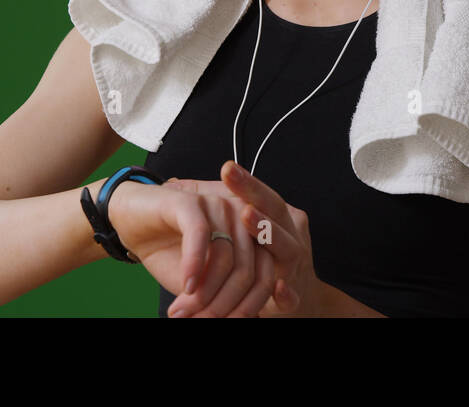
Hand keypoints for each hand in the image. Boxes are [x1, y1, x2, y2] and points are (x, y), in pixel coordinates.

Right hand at [106, 177, 276, 316]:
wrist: (131, 225)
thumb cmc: (170, 255)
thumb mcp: (201, 285)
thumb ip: (223, 299)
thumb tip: (249, 320)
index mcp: (252, 239)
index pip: (265, 279)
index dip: (246, 309)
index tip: (221, 324)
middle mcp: (242, 219)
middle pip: (246, 271)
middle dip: (222, 306)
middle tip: (198, 321)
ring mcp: (217, 206)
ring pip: (225, 257)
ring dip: (204, 293)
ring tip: (181, 312)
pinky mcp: (190, 200)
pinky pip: (200, 234)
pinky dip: (193, 265)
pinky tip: (186, 286)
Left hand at [165, 161, 322, 317]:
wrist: (286, 299)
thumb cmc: (259, 260)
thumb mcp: (241, 232)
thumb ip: (216, 209)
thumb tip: (174, 186)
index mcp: (277, 217)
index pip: (262, 195)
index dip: (247, 183)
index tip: (227, 169)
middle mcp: (290, 236)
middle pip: (276, 214)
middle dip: (258, 202)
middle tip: (238, 202)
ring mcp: (294, 267)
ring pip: (288, 249)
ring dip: (271, 238)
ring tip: (250, 224)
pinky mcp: (292, 299)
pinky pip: (291, 296)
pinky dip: (286, 294)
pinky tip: (280, 288)